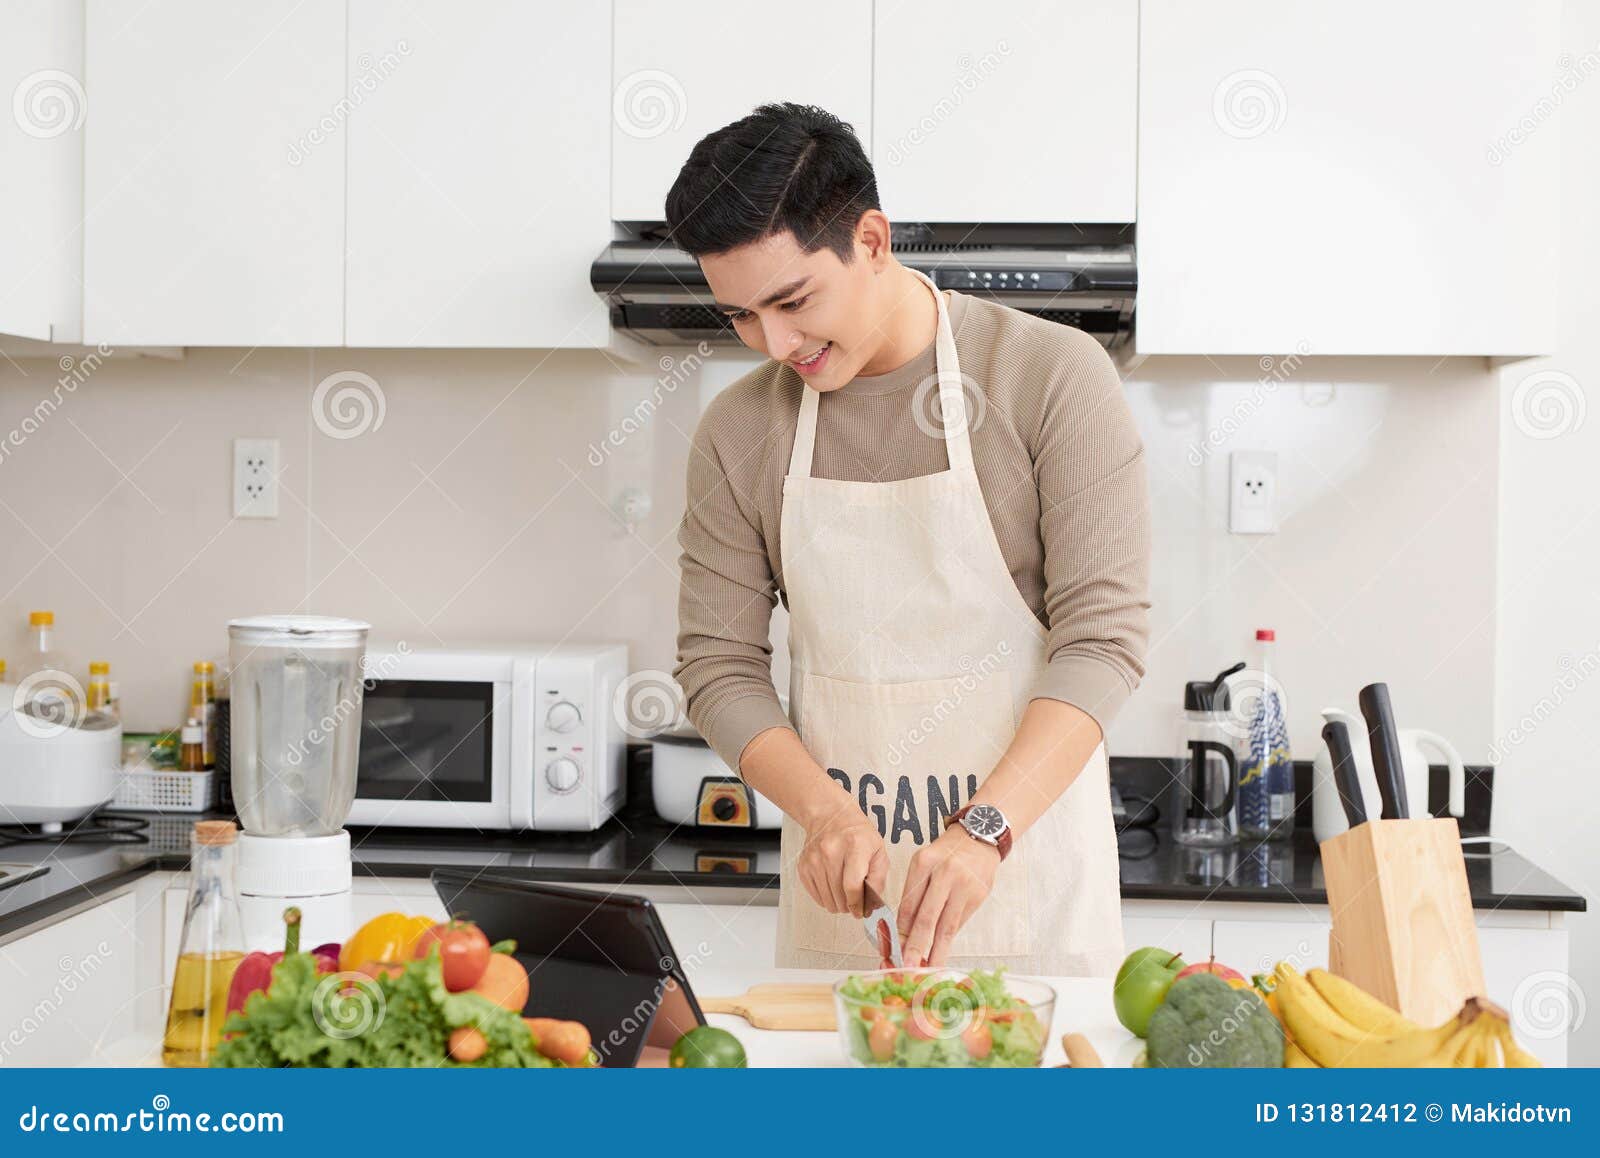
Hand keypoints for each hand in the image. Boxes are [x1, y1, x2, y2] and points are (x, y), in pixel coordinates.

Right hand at [797, 800, 887, 918]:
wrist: (830, 817)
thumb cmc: (857, 834)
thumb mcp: (878, 851)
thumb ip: (878, 879)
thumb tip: (871, 905)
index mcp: (854, 846)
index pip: (852, 886)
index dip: (858, 905)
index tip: (860, 911)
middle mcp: (831, 851)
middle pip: (839, 896)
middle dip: (849, 905)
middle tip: (855, 900)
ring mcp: (814, 859)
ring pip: (827, 900)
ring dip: (838, 904)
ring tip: (844, 894)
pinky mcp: (803, 866)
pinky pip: (815, 896)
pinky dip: (825, 898)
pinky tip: (833, 887)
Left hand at [896, 827, 999, 966]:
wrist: (979, 838)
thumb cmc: (945, 854)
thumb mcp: (924, 863)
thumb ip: (914, 893)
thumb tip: (902, 931)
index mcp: (923, 863)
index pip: (908, 904)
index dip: (900, 931)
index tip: (893, 950)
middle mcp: (944, 874)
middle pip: (927, 917)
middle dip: (916, 946)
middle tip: (907, 966)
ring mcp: (963, 886)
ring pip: (946, 926)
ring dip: (936, 951)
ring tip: (928, 969)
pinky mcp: (978, 896)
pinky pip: (959, 923)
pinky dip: (949, 939)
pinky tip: (942, 952)